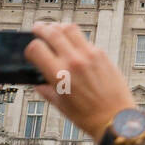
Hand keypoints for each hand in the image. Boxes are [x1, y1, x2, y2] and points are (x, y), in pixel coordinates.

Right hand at [26, 23, 134, 143]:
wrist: (115, 117)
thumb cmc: (87, 116)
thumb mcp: (60, 105)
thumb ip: (46, 91)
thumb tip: (36, 82)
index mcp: (59, 75)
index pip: (36, 49)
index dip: (30, 47)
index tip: (30, 49)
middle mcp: (73, 61)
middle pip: (52, 32)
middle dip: (41, 28)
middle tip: (37, 28)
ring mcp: (89, 54)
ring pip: (70, 28)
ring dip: (59, 27)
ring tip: (54, 29)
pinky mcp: (101, 53)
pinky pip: (85, 39)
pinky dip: (75, 37)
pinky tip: (72, 43)